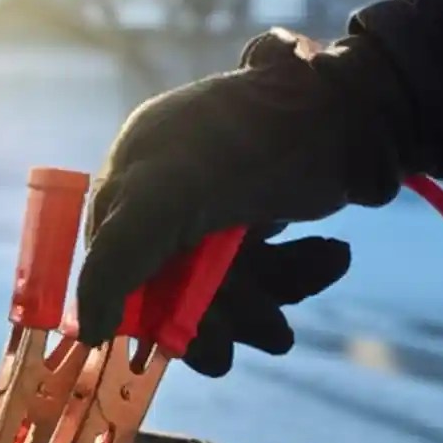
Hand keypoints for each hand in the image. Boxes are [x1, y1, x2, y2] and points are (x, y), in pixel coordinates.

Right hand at [76, 28, 409, 371]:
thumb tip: (89, 331)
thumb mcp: (166, 197)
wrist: (354, 103)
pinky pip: (268, 263)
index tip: (188, 340)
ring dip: (268, 300)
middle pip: (178, 279)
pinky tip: (332, 255)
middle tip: (267, 333)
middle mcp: (168, 191)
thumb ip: (118, 259)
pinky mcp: (265, 208)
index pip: (117, 262)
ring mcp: (219, 201)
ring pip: (228, 279)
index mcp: (131, 179)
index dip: (148, 309)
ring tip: (300, 304)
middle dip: (224, 313)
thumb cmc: (247, 145)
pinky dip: (298, 271)